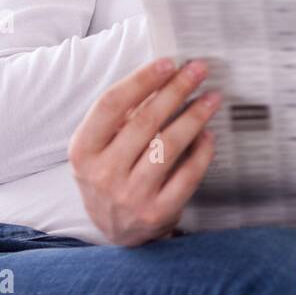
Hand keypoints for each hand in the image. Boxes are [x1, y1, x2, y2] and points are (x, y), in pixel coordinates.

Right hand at [69, 57, 221, 246]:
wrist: (116, 231)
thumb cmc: (112, 175)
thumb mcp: (101, 148)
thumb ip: (124, 117)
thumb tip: (165, 76)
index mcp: (83, 150)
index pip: (110, 105)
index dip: (141, 80)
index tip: (168, 63)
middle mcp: (102, 174)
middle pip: (144, 121)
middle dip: (176, 90)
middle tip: (198, 70)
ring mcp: (129, 195)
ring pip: (168, 146)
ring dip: (195, 116)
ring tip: (212, 98)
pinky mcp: (156, 212)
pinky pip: (187, 175)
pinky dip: (202, 152)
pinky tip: (209, 134)